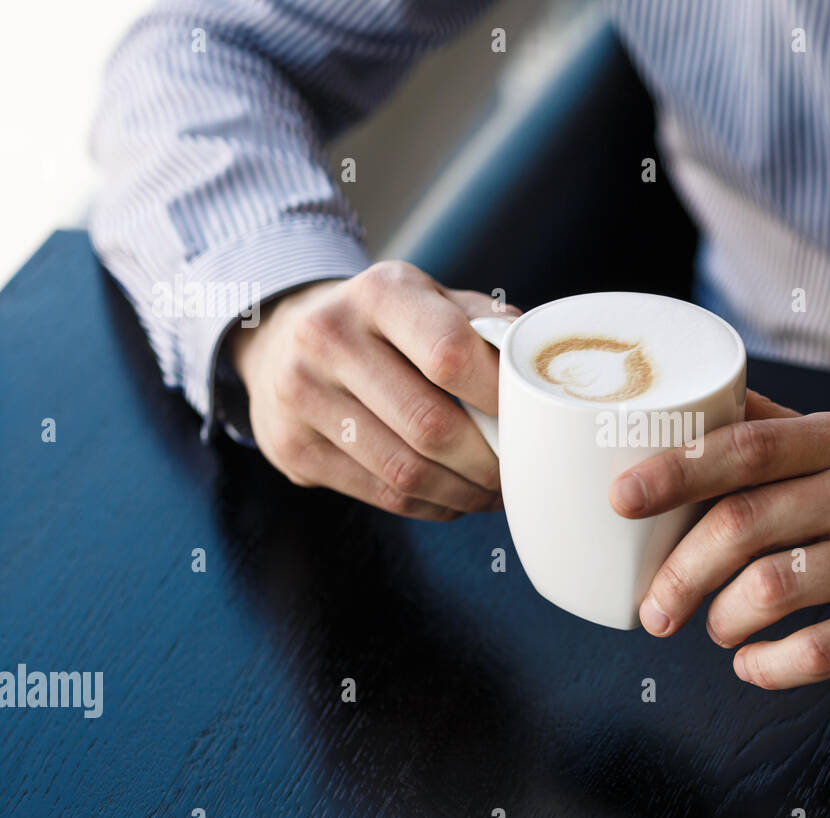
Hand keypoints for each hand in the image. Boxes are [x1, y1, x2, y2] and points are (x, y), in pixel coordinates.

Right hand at [228, 261, 517, 519]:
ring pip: (406, 472)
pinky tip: (454, 497)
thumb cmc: (385, 323)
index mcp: (378, 292)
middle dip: (488, 462)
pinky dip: (431, 505)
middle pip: (430, 425)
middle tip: (517, 471)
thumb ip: (486, 326)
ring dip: (463, 493)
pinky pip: (381, 495)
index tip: (528, 421)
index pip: (450, 354)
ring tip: (492, 490)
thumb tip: (537, 371)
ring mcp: (300, 394)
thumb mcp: (432, 299)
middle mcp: (328, 337)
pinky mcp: (291, 447)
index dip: (498, 399)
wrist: (286, 336)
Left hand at [609, 392, 829, 687]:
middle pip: (745, 523)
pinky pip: (821, 651)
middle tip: (653, 607)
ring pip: (774, 588)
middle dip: (679, 571)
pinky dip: (769, 667)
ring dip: (722, 619)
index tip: (622, 498)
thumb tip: (695, 404)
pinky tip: (752, 666)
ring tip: (713, 629)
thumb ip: (779, 429)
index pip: (748, 445)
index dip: (676, 471)